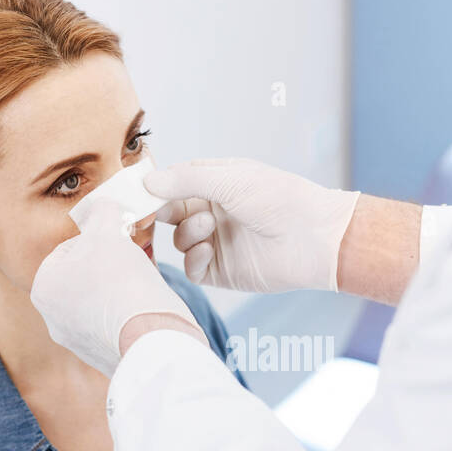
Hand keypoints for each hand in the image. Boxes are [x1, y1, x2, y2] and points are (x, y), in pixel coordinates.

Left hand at [30, 199, 206, 376]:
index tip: (118, 240)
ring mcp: (79, 342)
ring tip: (141, 285)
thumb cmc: (123, 283)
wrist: (152, 338)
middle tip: (131, 260)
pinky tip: (144, 308)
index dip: (97, 239)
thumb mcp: (107, 232)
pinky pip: (116, 325)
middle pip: (84, 277)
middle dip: (108, 265)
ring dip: (120, 290)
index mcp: (43, 289)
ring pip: (100, 301)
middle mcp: (54, 320)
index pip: (68, 249)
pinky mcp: (104, 357)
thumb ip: (100, 213)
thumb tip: (102, 206)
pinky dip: (130, 314)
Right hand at [144, 158, 360, 292]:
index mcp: (216, 184)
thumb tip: (147, 182)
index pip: (173, 184)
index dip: (155, 189)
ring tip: (208, 225)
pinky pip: (192, 268)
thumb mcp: (229, 178)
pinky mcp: (222, 271)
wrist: (314, 238)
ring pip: (179, 241)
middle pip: (170, 214)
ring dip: (186, 233)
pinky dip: (194, 259)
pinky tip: (210, 249)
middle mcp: (213, 212)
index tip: (137, 193)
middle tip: (153, 214)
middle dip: (161, 214)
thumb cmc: (279, 198)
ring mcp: (217, 242)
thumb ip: (185, 180)